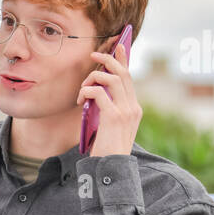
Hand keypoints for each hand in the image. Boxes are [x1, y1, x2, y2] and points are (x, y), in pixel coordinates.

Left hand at [78, 43, 141, 157]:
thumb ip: (107, 109)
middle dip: (107, 60)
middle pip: (122, 73)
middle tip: (93, 56)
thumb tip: (94, 92)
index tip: (118, 45)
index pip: (129, 77)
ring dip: (92, 79)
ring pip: (111, 79)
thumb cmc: (106, 149)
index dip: (123, 59)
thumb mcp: (109, 126)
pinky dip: (86, 92)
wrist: (111, 168)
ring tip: (82, 91)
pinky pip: (99, 93)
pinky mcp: (114, 117)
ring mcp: (125, 111)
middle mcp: (133, 107)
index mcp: (133, 108)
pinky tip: (80, 101)